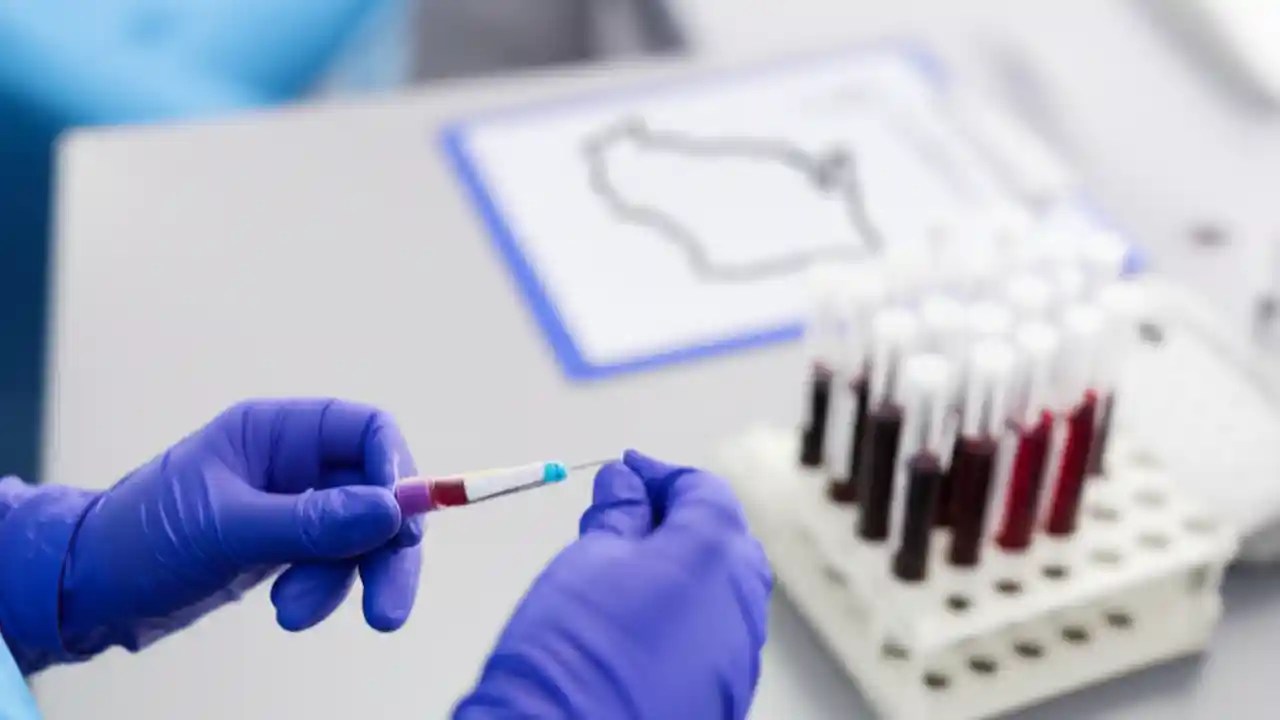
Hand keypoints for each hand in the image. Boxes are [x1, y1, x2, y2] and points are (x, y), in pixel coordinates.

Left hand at [58, 399, 423, 657]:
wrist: (90, 588)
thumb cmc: (143, 536)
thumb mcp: (226, 527)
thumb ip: (309, 521)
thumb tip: (391, 513)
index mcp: (277, 429)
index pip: (367, 430)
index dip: (397, 470)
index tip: (405, 524)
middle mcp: (295, 461)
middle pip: (376, 492)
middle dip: (386, 551)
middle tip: (386, 610)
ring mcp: (296, 505)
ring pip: (361, 536)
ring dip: (343, 581)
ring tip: (293, 614)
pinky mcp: (291, 546)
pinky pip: (334, 564)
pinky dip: (323, 591)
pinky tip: (287, 610)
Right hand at [454, 451, 771, 719]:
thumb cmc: (568, 654)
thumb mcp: (586, 560)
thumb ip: (617, 514)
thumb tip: (625, 485)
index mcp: (714, 556)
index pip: (703, 491)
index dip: (661, 474)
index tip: (627, 471)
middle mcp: (741, 605)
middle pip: (725, 539)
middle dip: (680, 519)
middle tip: (625, 513)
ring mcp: (739, 657)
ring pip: (725, 592)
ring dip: (687, 569)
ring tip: (626, 571)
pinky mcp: (725, 698)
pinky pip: (717, 638)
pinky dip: (689, 617)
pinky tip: (641, 623)